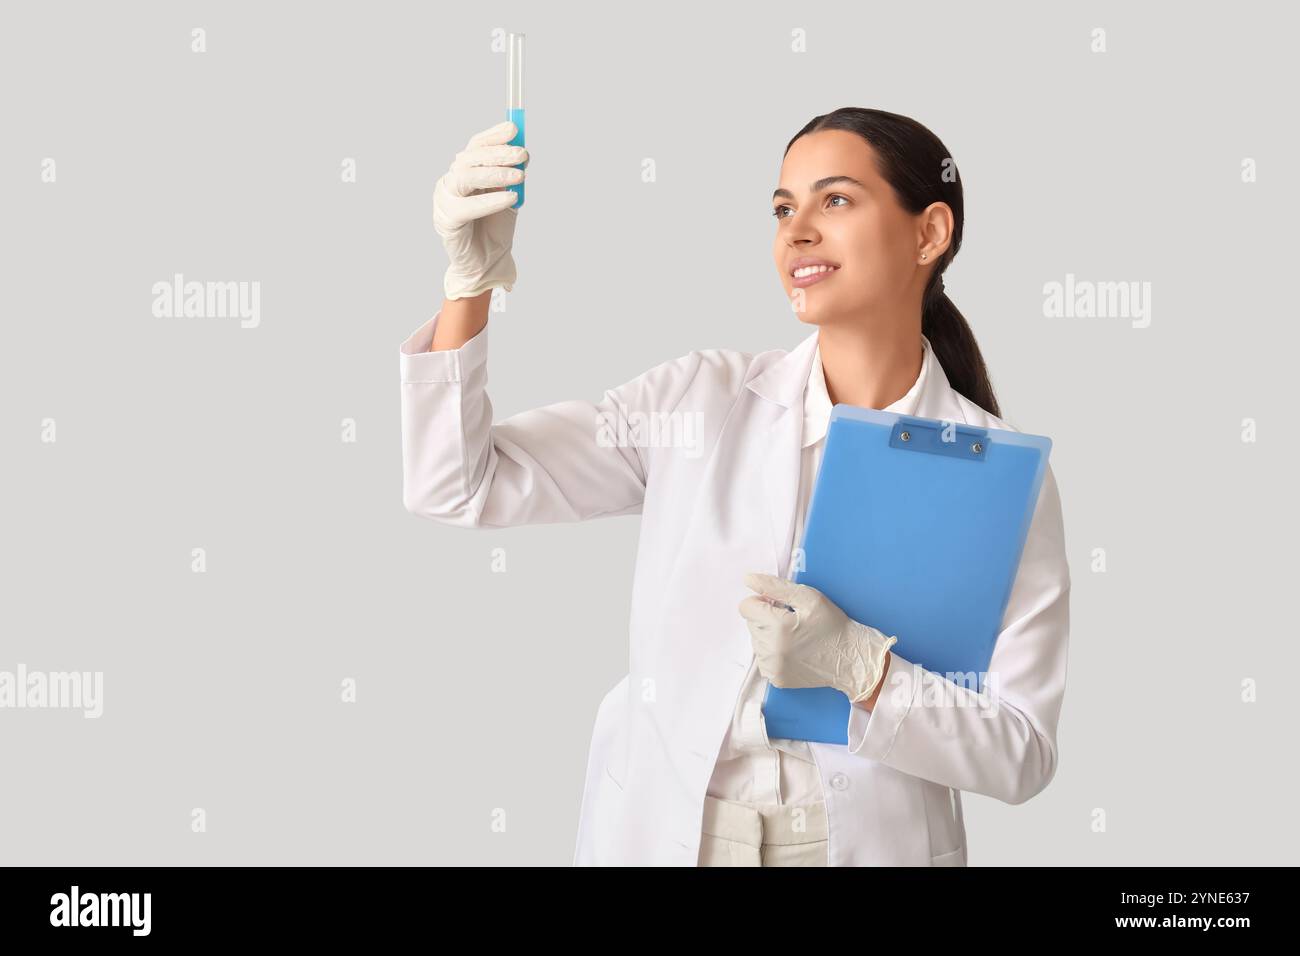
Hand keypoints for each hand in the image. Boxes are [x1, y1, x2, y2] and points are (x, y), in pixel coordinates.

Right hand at [433, 120, 528, 299]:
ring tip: (519, 177)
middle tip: (522, 154)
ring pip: (465, 176)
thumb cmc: (497, 228)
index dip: (493, 135)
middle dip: (498, 153)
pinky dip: (490, 200)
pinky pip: (467, 206)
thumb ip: (513, 174)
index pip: (475, 145)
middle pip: (470, 157)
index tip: (514, 129)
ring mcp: (445, 199)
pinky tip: (510, 199)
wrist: (488, 261)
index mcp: (466, 172)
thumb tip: (522, 152)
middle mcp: (452, 181)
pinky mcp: (446, 220)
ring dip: (494, 173)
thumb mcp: (510, 195)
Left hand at [739, 572, 896, 703]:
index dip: (763, 601)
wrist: (850, 660)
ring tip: (795, 636)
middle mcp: (770, 650)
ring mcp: (772, 668)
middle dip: (767, 618)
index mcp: (777, 627)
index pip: (746, 607)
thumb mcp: (808, 597)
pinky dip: (774, 652)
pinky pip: (763, 658)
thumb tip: (748, 580)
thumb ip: (775, 586)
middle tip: (793, 621)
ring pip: (756, 640)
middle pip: (750, 623)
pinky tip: (793, 650)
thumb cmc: (832, 625)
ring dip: (769, 635)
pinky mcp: (776, 679)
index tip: (782, 606)